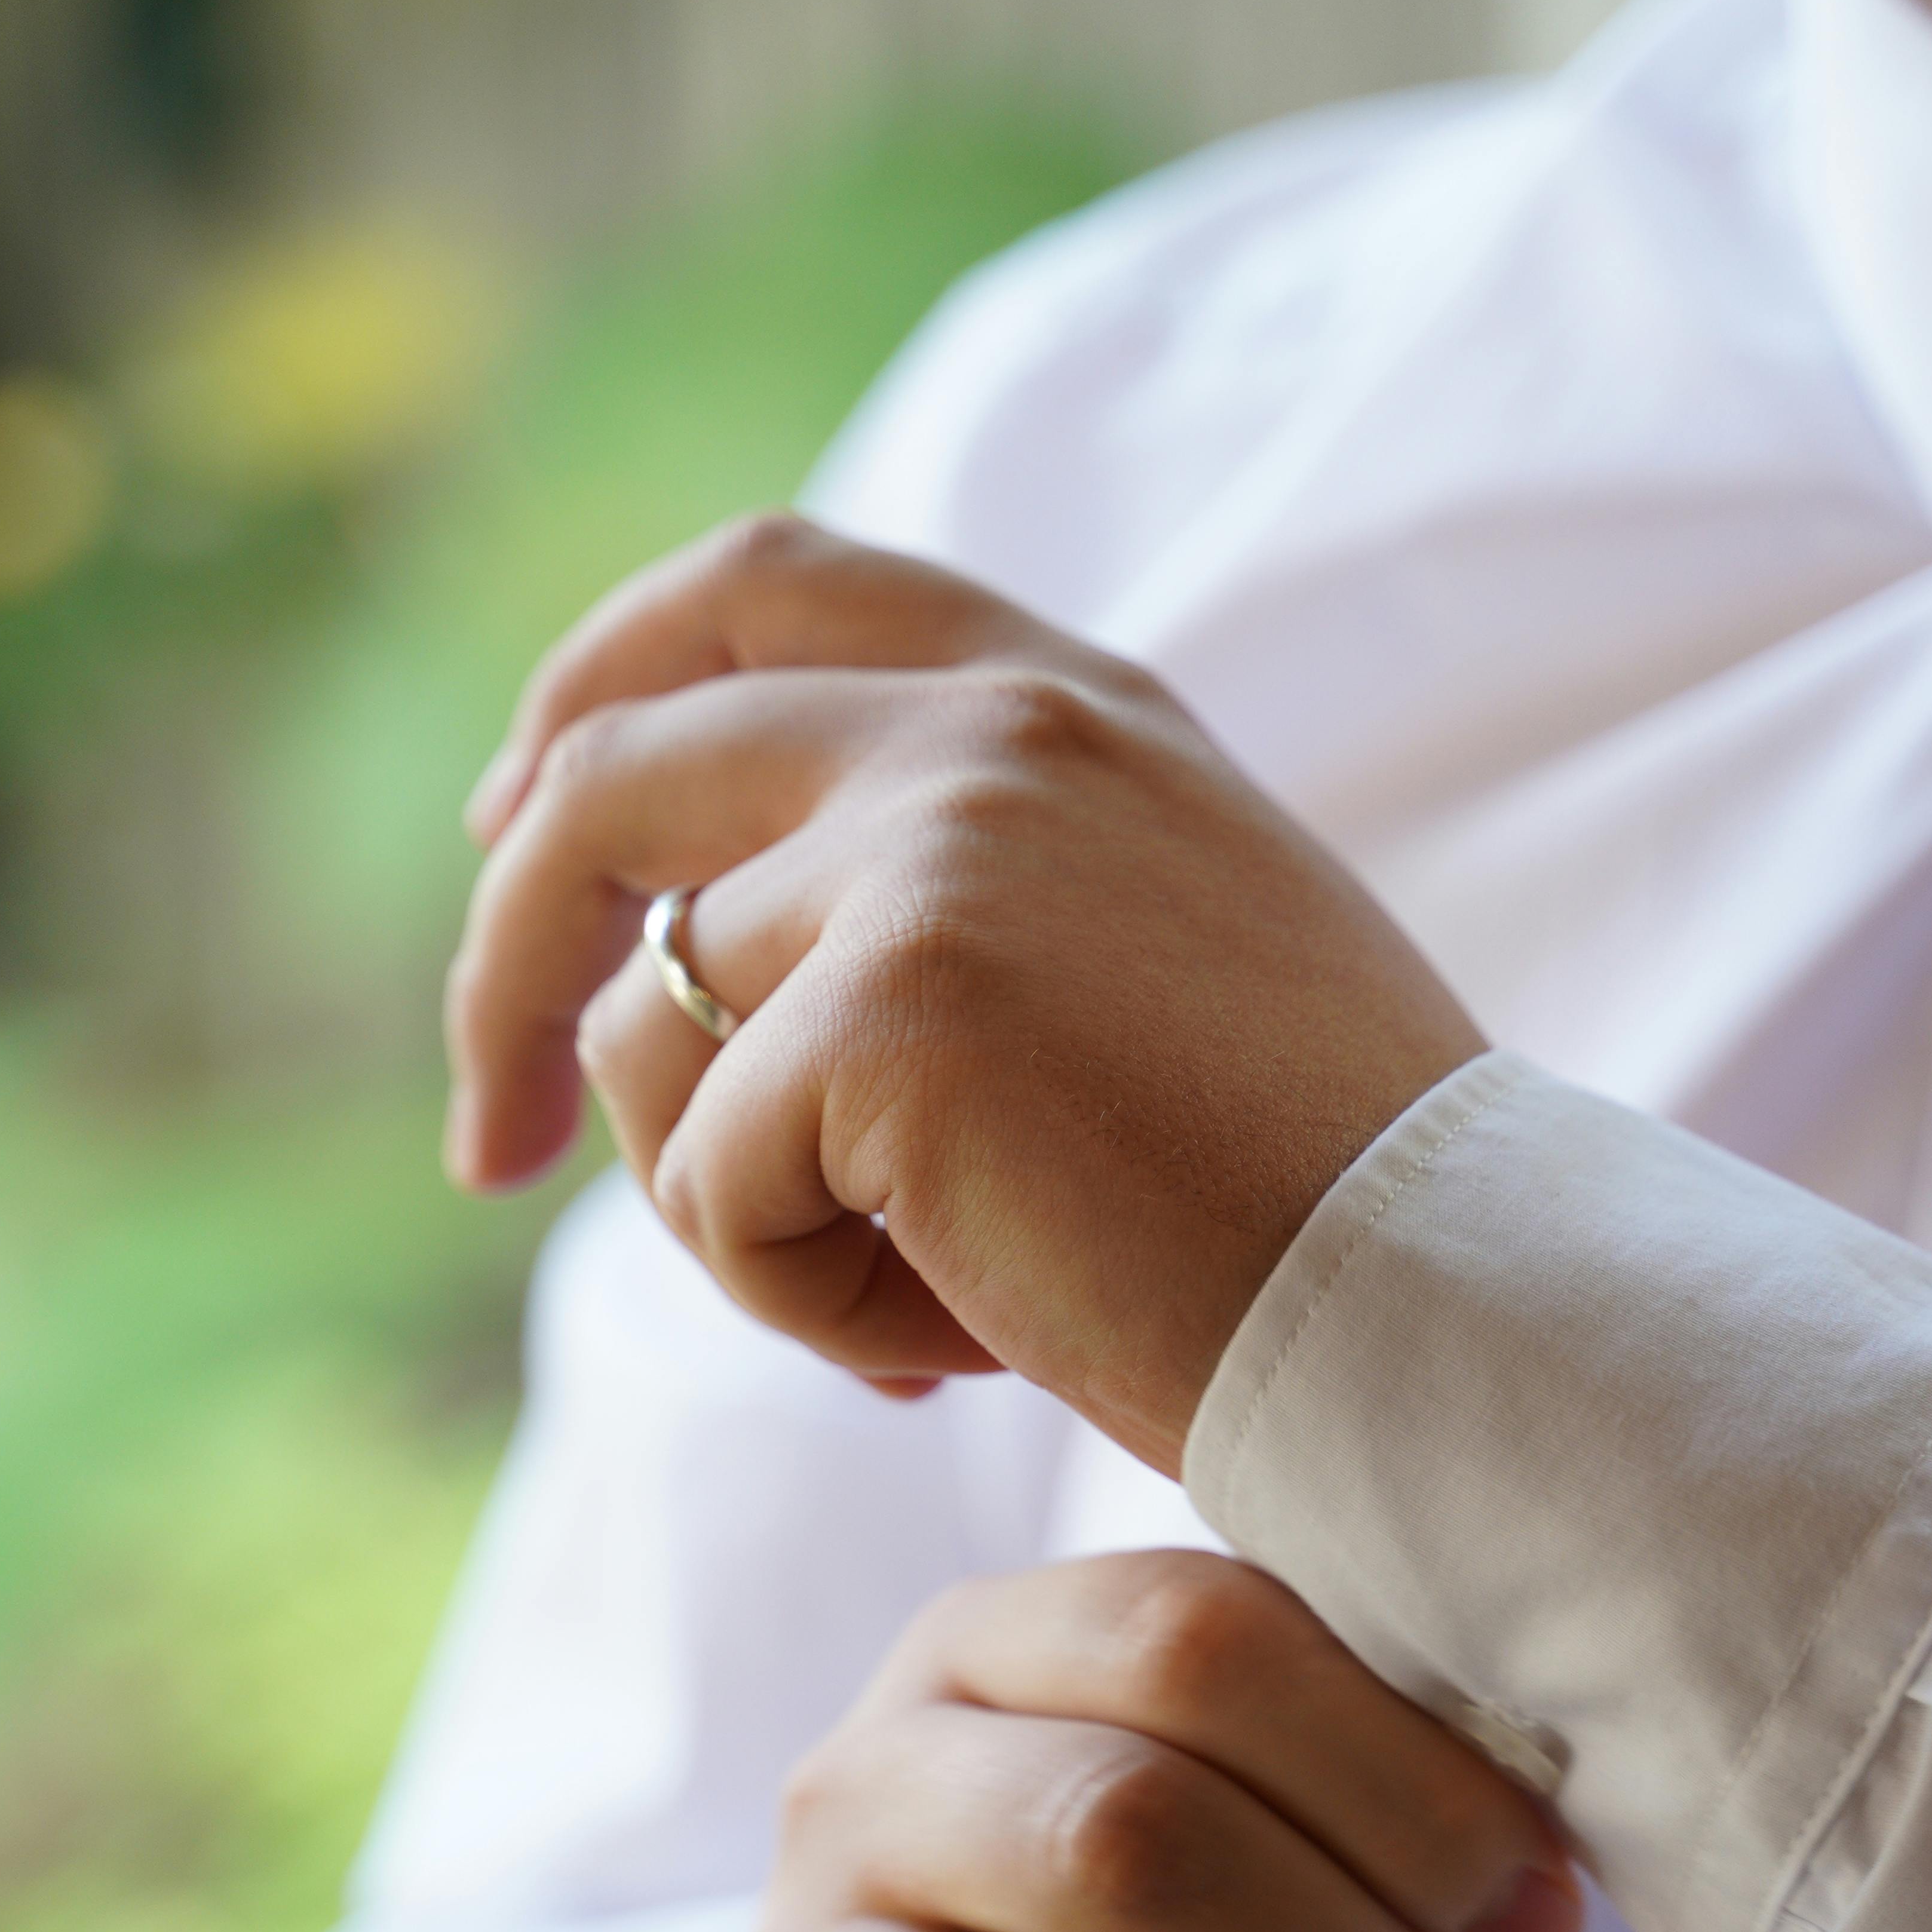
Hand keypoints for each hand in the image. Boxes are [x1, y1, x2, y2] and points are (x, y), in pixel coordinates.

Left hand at [444, 515, 1483, 1473]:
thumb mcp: (1150, 955)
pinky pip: (709, 1190)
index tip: (515, 816)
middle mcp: (985, 734)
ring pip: (649, 1038)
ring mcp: (929, 853)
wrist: (1446, 1310)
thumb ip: (970, 883)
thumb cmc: (1311, 1194)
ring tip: (928, 1308)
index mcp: (1065, 700)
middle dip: (501, 959)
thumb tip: (694, 966)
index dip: (599, 681)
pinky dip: (797, 1307)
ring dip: (743, 1213)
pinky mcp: (886, 1011)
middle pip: (608, 778)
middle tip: (485, 1143)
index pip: (760, 583)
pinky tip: (958, 1349)